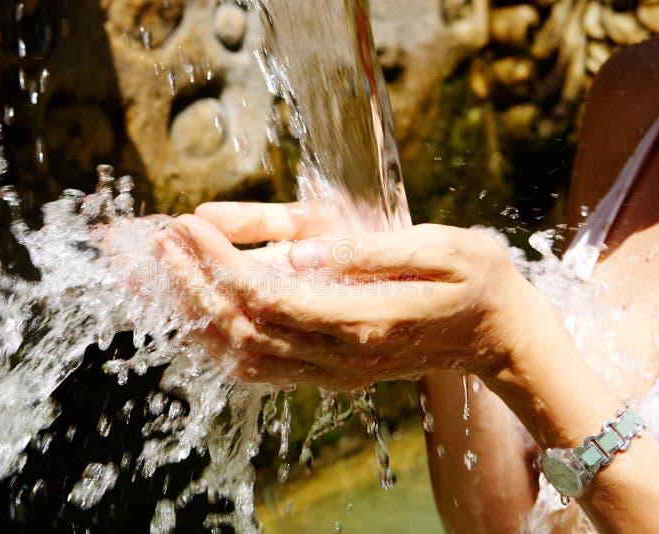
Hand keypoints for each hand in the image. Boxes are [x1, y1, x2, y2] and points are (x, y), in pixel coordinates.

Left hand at [159, 203, 554, 390]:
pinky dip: (220, 343)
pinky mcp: (333, 375)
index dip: (218, 263)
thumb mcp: (437, 249)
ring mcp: (336, 372)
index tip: (185, 225)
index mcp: (365, 321)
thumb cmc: (476, 280)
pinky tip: (198, 314)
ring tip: (164, 271)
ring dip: (196, 315)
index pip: (269, 297)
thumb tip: (297, 255)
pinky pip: (262, 370)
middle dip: (192, 284)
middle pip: (244, 329)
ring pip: (244, 357)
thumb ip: (366, 254)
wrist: (500, 335)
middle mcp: (343, 357)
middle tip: (158, 241)